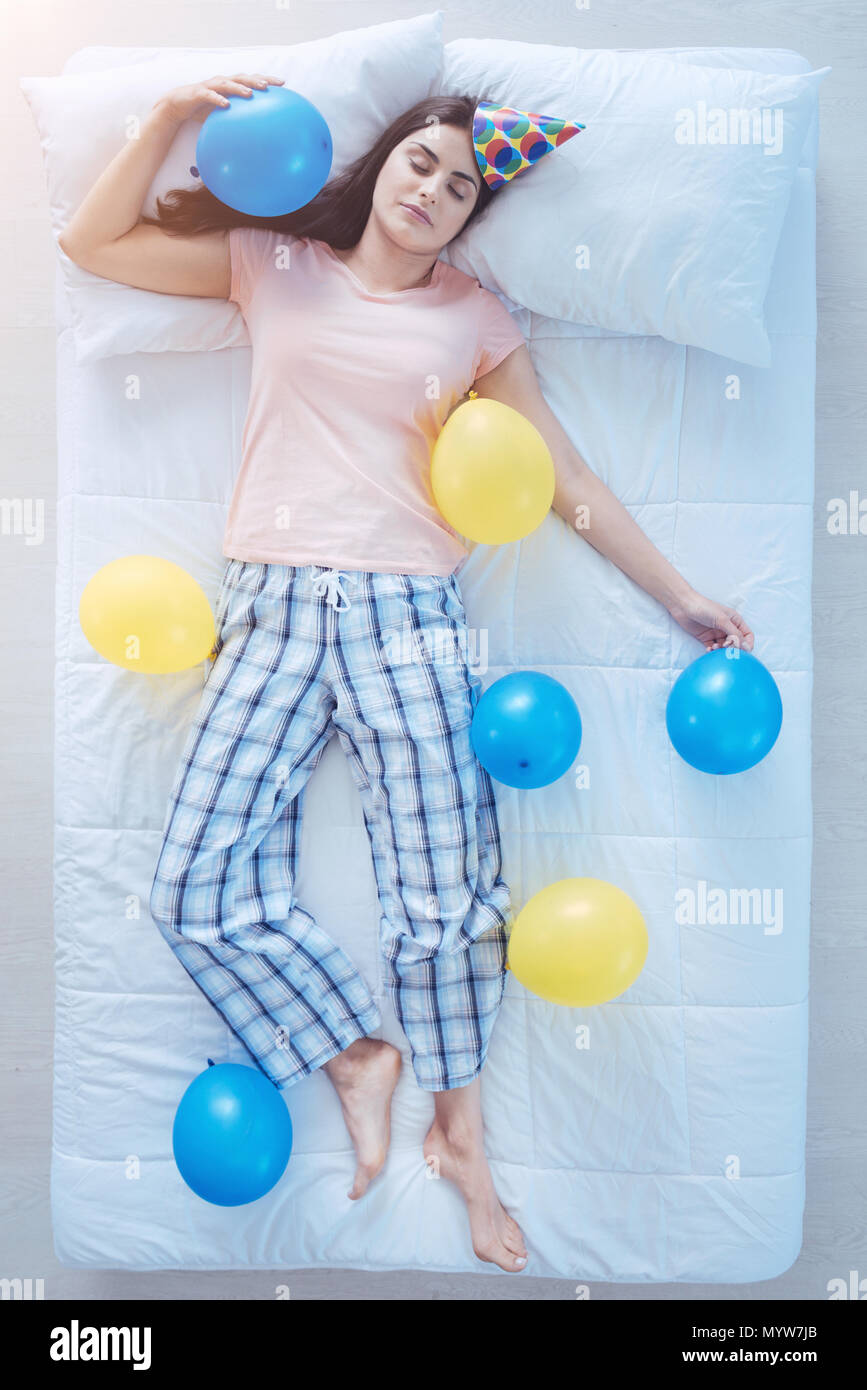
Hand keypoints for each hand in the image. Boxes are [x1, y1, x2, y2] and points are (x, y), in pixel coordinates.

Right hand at [153, 72, 284, 126]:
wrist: (178, 105)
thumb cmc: (204, 109)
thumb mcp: (224, 114)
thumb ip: (238, 118)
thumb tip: (257, 136)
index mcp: (231, 86)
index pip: (252, 80)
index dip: (267, 79)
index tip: (283, 83)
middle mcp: (222, 82)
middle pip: (243, 78)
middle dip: (256, 80)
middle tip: (269, 86)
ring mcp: (210, 86)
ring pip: (227, 83)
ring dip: (239, 87)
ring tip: (250, 93)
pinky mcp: (199, 93)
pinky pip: (210, 95)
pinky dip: (218, 99)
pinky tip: (227, 105)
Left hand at [667, 588, 754, 652]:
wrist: (684, 606)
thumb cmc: (704, 608)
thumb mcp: (722, 620)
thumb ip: (734, 633)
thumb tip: (745, 646)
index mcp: (734, 620)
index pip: (747, 635)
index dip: (747, 644)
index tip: (743, 650)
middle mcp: (727, 627)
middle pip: (736, 643)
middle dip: (732, 648)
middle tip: (725, 648)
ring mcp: (717, 633)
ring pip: (724, 647)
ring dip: (721, 650)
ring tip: (714, 647)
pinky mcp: (706, 638)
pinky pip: (712, 648)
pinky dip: (712, 651)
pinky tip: (708, 649)